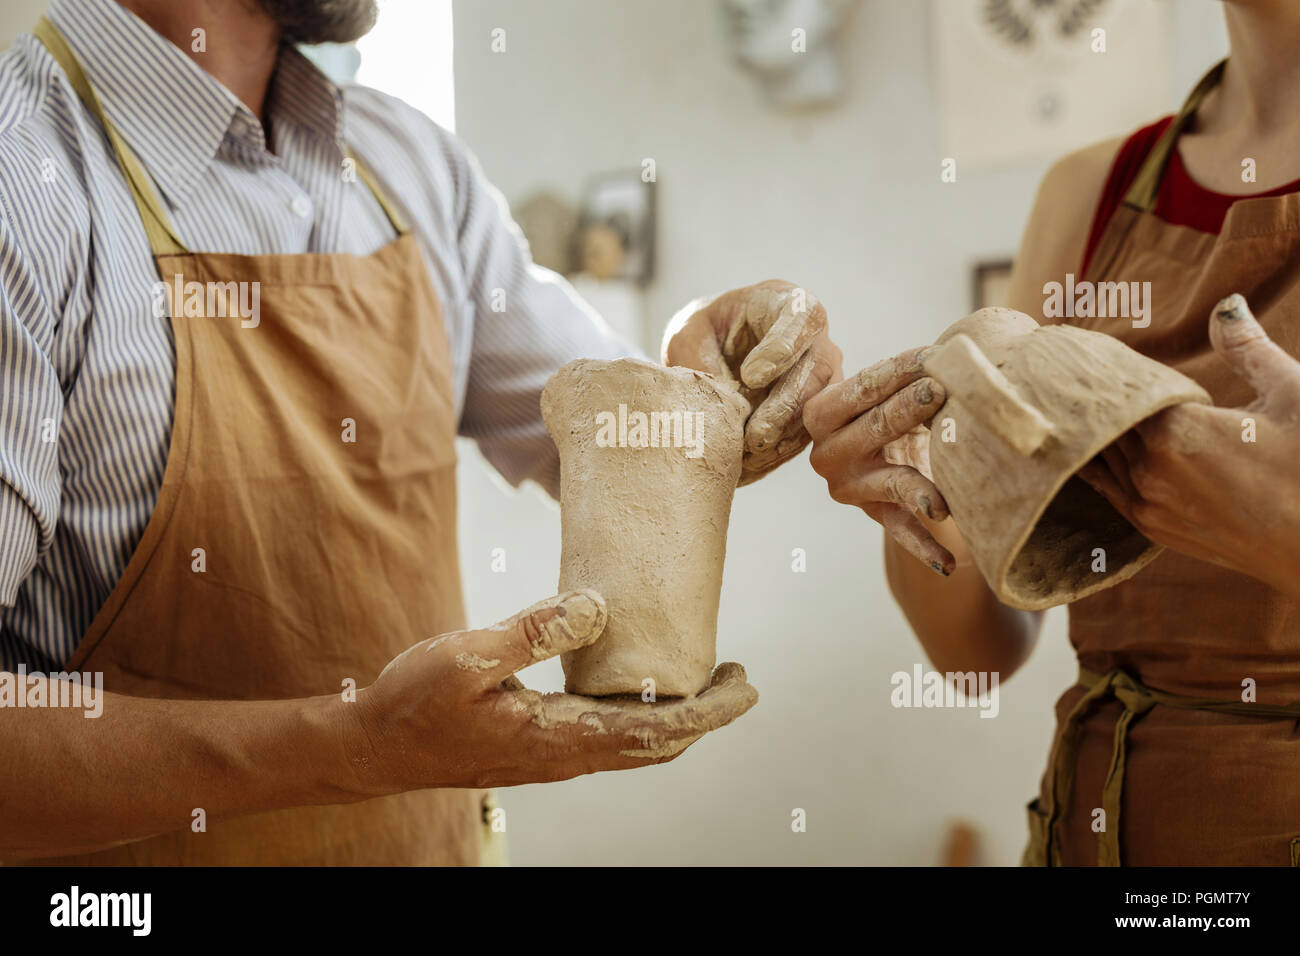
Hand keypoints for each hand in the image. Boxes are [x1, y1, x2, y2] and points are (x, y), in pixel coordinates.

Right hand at [341, 590, 758, 794]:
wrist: (373, 747)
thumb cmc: (413, 704)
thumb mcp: (469, 657)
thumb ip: (534, 631)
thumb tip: (597, 607)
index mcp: (558, 739)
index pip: (654, 732)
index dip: (708, 712)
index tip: (745, 689)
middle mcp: (564, 755)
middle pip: (655, 745)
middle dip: (704, 714)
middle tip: (739, 677)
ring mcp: (552, 753)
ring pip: (633, 744)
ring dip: (676, 716)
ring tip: (704, 678)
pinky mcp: (538, 743)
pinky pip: (605, 735)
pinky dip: (639, 714)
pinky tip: (636, 684)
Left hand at [664, 280, 842, 483]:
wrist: (717, 355)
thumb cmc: (705, 333)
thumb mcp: (689, 334)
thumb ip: (700, 358)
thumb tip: (721, 401)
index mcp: (787, 303)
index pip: (800, 317)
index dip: (782, 348)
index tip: (750, 376)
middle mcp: (816, 340)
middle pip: (817, 370)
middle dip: (785, 407)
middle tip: (754, 435)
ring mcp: (822, 378)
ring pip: (818, 409)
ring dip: (783, 438)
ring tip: (747, 458)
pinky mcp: (816, 413)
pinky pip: (806, 436)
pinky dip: (778, 454)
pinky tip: (749, 468)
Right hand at [803, 346, 953, 573]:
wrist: (873, 454)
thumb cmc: (885, 405)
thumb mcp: (883, 388)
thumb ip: (906, 372)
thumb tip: (956, 348)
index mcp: (821, 413)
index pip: (864, 386)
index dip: (900, 368)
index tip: (936, 353)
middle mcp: (826, 452)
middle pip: (875, 427)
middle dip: (910, 408)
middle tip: (943, 392)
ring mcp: (849, 486)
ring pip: (892, 481)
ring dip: (920, 489)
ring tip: (944, 502)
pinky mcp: (873, 513)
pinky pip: (901, 530)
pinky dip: (925, 547)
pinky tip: (948, 564)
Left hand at [1079, 294, 1299, 598]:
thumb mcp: (1291, 395)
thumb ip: (1247, 348)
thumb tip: (1226, 303)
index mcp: (1176, 432)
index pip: (1121, 389)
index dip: (1110, 367)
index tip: (1085, 343)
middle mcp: (1149, 471)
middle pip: (1103, 421)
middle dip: (1094, 396)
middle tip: (1066, 366)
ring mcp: (1147, 505)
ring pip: (1098, 455)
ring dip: (1090, 431)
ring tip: (1071, 401)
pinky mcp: (1153, 530)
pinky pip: (1106, 488)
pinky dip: (1095, 463)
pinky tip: (1087, 447)